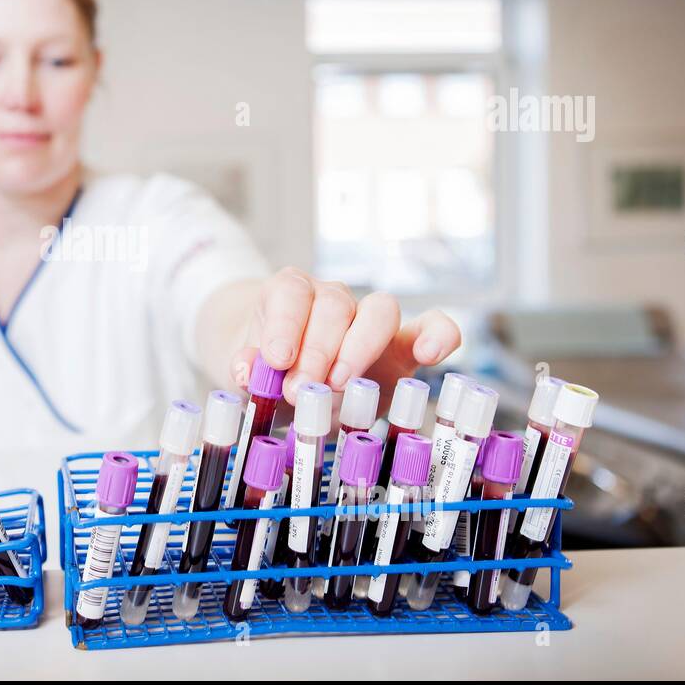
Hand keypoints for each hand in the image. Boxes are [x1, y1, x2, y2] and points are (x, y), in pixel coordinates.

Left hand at [230, 267, 461, 404]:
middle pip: (334, 306)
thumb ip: (246, 368)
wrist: (287, 373)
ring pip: (379, 311)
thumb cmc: (266, 365)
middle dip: (317, 351)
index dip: (286, 324)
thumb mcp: (248, 369)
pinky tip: (430, 353)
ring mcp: (370, 319)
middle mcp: (333, 297)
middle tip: (300, 390)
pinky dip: (438, 334)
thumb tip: (247, 371)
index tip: (277, 359)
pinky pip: (434, 326)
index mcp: (290, 294)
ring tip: (339, 384)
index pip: (292, 294)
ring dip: (360, 347)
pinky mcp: (402, 345)